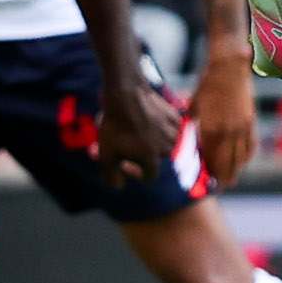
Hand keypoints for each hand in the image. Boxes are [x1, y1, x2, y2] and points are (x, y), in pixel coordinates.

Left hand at [94, 69, 182, 185]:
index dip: (135, 173)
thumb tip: (119, 186)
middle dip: (144, 154)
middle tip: (129, 143)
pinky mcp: (175, 117)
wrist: (126, 95)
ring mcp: (173, 133)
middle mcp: (167, 150)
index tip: (124, 163)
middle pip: (156, 159)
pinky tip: (149, 120)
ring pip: (165, 143)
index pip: (149, 177)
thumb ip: (111, 175)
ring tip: (139, 131)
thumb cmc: (115, 126)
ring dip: (154, 141)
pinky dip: (162, 127)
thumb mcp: (106, 154)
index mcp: (151, 161)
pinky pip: (171, 128)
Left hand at [191, 46, 256, 187]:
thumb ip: (192, 123)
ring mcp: (243, 128)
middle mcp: (230, 133)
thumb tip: (187, 136)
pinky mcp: (251, 121)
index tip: (209, 185)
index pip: (213, 161)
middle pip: (229, 164)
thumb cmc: (208, 83)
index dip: (212, 175)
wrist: (230, 65)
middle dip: (224, 178)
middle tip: (220, 187)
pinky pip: (251, 145)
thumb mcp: (194, 105)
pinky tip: (243, 160)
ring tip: (231, 179)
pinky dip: (246, 155)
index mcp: (213, 130)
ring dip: (236, 170)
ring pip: (241, 158)